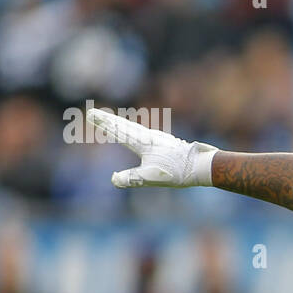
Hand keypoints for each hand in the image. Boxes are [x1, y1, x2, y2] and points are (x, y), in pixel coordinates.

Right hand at [87, 107, 217, 187]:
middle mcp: (149, 137)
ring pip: (134, 128)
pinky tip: (135, 134)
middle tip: (93, 113)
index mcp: (143, 143)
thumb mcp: (151, 178)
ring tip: (109, 121)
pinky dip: (132, 130)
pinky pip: (142, 133)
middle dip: (108, 120)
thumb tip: (113, 179)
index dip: (103, 124)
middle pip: (124, 126)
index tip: (90, 114)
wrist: (202, 165)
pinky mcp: (164, 142)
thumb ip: (131, 178)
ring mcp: (158, 138)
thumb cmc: (177, 172)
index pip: (118, 131)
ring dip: (119, 124)